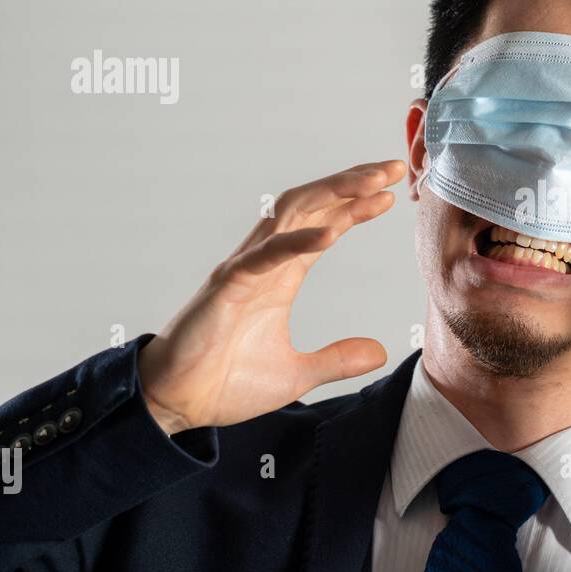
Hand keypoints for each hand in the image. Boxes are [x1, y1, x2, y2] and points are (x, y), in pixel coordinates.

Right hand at [136, 159, 406, 434]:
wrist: (177, 403)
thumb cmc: (225, 382)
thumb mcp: (298, 374)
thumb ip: (338, 360)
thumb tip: (380, 352)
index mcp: (281, 275)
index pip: (324, 224)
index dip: (356, 205)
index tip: (391, 193)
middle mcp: (265, 262)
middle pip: (312, 205)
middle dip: (352, 183)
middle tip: (393, 168)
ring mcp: (245, 270)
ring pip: (292, 213)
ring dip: (333, 193)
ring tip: (372, 181)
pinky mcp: (227, 287)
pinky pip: (266, 256)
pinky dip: (299, 240)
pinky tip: (332, 233)